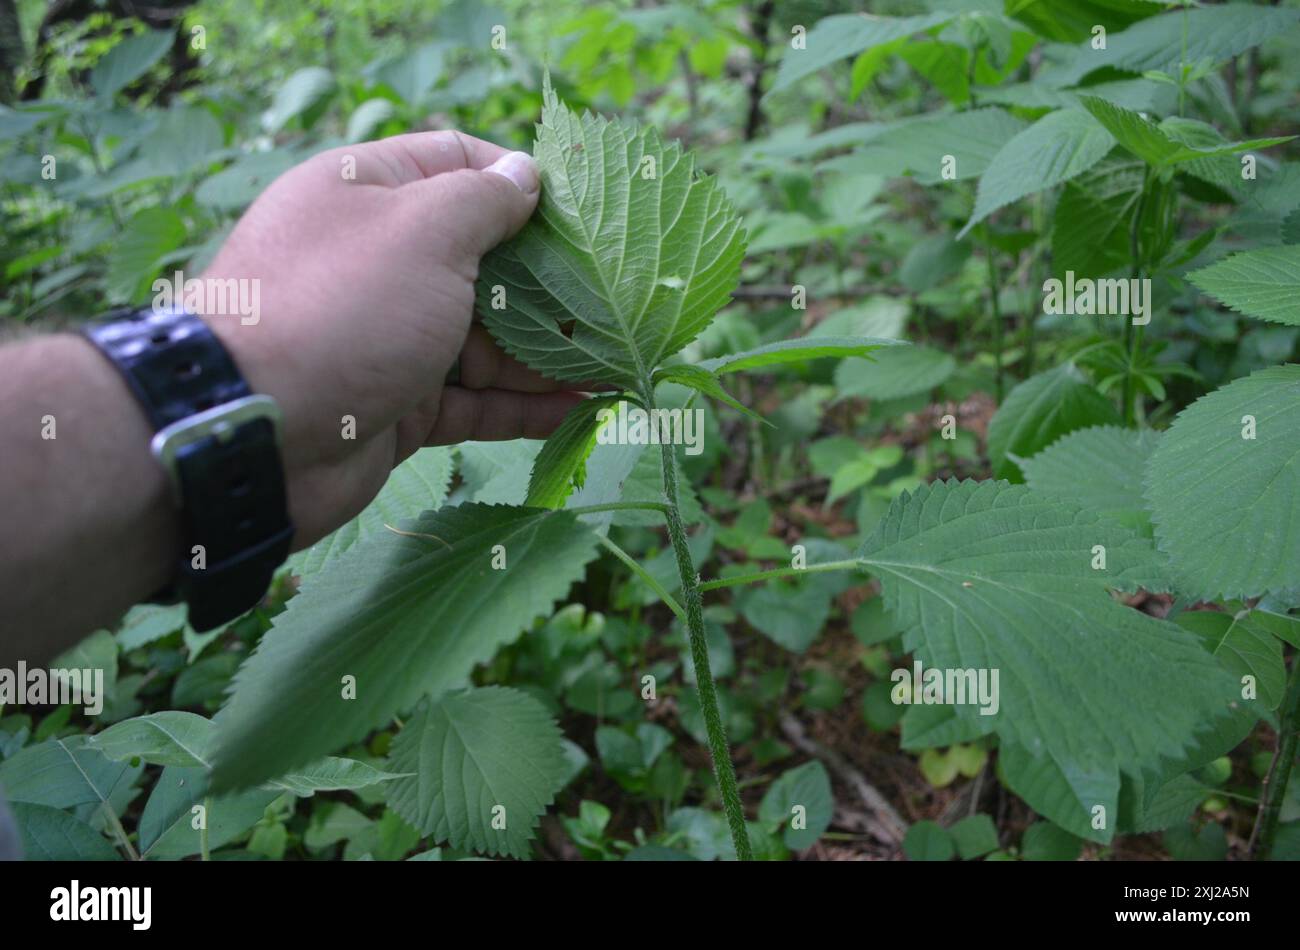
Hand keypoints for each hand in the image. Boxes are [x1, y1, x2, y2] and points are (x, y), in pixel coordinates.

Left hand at [197, 130, 584, 547]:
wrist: (254, 436)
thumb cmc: (344, 309)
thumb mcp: (423, 231)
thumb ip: (484, 199)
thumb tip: (526, 173)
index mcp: (369, 194)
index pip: (456, 163)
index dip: (520, 180)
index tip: (584, 208)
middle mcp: (379, 261)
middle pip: (483, 260)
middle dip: (552, 280)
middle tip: (621, 296)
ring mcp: (389, 338)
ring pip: (487, 338)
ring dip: (550, 352)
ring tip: (620, 362)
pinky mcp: (400, 405)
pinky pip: (475, 400)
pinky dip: (525, 404)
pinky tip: (583, 409)